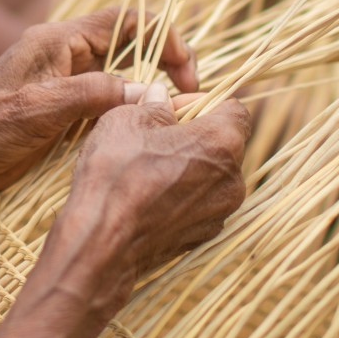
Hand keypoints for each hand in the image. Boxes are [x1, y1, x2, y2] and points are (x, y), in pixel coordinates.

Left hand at [0, 9, 201, 201]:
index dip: (164, 38)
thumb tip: (149, 94)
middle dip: (163, 65)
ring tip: (172, 118)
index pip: (125, 21)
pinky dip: (126, 112)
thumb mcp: (41, 110)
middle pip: (128, 46)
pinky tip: (139, 133)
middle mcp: (62, 54)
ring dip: (147, 92)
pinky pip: (103, 101)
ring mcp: (60, 81)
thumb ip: (95, 95)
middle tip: (189, 99)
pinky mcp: (58, 108)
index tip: (186, 74)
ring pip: (118, 76)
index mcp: (57, 40)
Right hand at [48, 88, 250, 318]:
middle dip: (194, 136)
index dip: (203, 102)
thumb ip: (155, 104)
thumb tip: (160, 96)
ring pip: (210, 177)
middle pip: (223, 145)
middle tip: (155, 136)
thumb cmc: (117, 173)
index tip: (173, 108)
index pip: (234, 109)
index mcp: (222, 141)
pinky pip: (199, 204)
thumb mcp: (128, 119)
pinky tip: (148, 196)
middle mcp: (233, 178)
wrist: (104, 241)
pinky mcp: (204, 235)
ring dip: (187, 167)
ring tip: (147, 168)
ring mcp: (220, 211)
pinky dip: (181, 196)